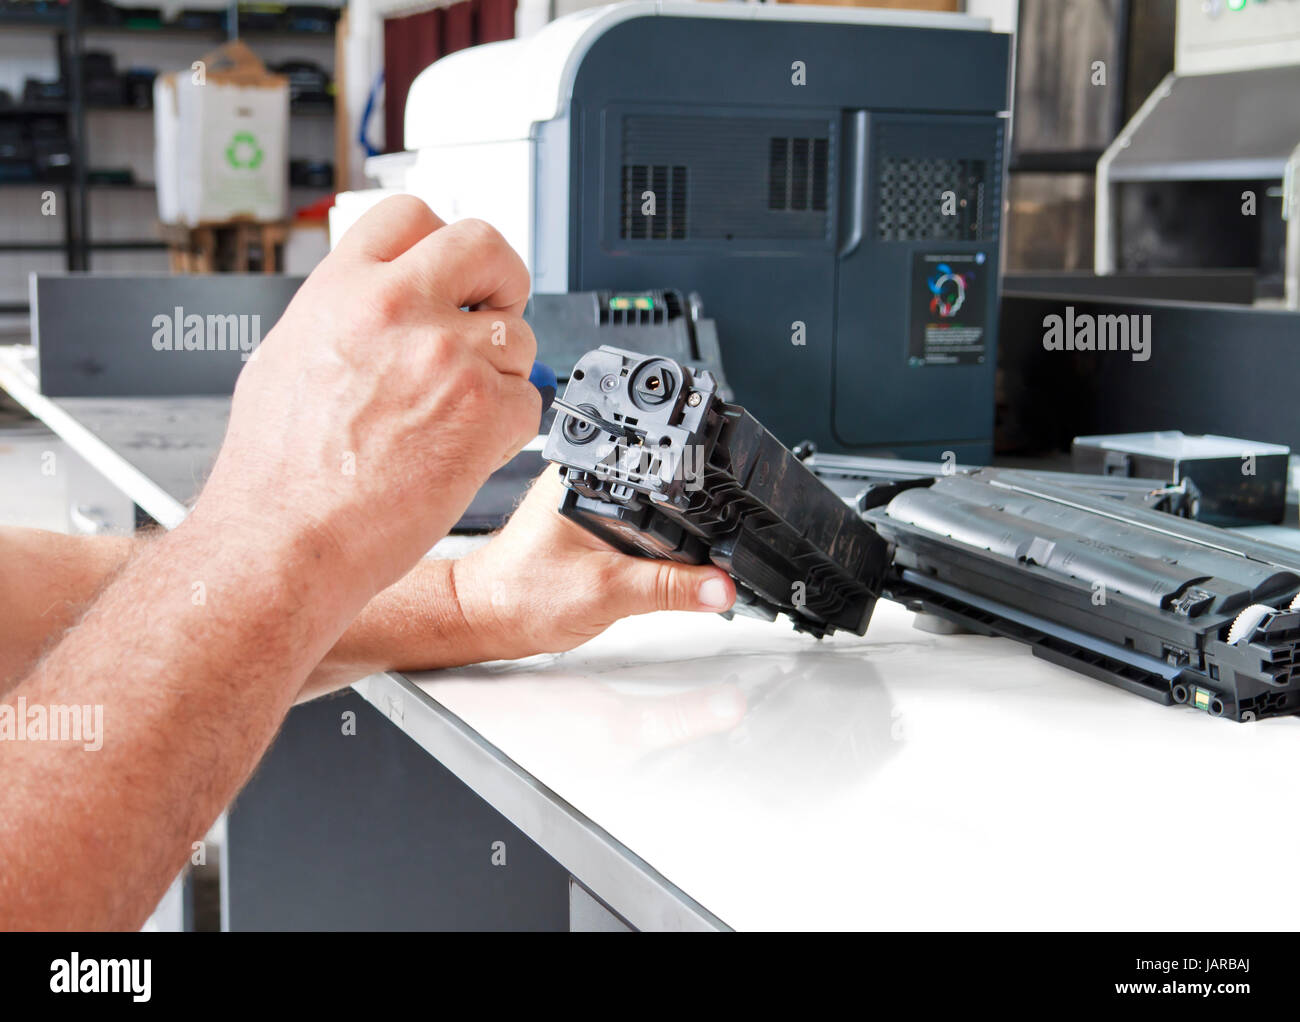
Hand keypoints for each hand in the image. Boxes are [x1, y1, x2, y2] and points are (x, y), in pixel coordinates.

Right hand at [196, 196, 539, 611]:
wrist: (286, 539)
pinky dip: (508, 429)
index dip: (443, 240)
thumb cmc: (276, 471)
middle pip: (486, 246)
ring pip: (518, 336)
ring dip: (502, 372)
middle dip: (501, 280)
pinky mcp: (483, 410)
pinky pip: (528, 400)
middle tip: (495, 313)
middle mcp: (396, 308)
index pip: (413, 215)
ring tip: (456, 415)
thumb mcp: (286, 355)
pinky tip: (464, 450)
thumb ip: (344, 313)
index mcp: (343, 288)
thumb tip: (380, 298)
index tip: (453, 270)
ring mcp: (445, 355)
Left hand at [452, 466, 736, 660]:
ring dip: (676, 533)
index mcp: (585, 472)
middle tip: (707, 555)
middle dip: (692, 517)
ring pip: (656, 508)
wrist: (487, 619)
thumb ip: (666, 588)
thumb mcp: (604, 593)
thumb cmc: (521, 597)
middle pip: (664, 485)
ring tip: (684, 561)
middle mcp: (588, 476)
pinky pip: (642, 525)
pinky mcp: (594, 522)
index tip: (729, 518)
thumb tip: (719, 586)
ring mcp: (592, 499)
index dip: (700, 487)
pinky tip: (659, 565)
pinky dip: (659, 545)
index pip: (659, 465)